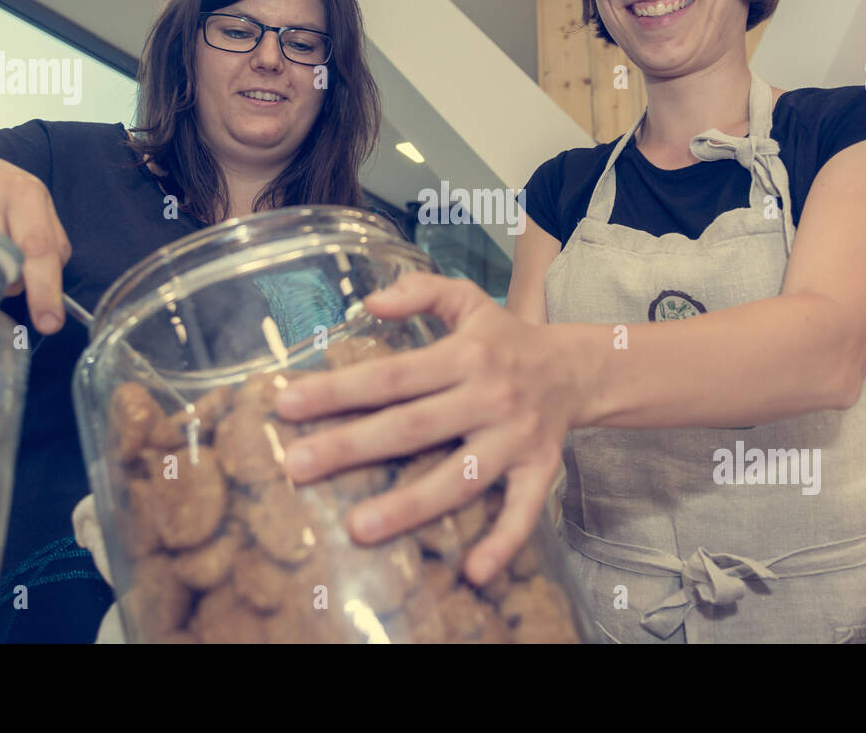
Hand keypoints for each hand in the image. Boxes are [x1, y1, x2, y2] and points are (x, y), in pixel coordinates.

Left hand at [273, 273, 587, 583]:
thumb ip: (420, 292)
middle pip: (412, 426)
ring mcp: (515, 438)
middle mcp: (489, 396)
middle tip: (297, 467)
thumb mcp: (468, 302)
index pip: (392, 375)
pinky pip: (523, 512)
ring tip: (359, 528)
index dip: (339, 389)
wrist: (578, 369)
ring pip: (459, 476)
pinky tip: (473, 572)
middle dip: (352, 447)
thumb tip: (369, 301)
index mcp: (465, 355)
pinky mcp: (540, 471)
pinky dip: (502, 542)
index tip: (287, 405)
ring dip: (410, 504)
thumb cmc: (505, 340)